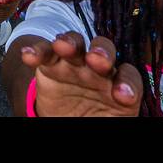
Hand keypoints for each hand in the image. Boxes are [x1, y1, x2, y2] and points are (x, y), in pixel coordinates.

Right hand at [19, 32, 142, 116]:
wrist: (70, 119)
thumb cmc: (98, 118)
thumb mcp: (113, 121)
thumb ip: (121, 116)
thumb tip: (133, 111)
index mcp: (119, 84)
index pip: (129, 76)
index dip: (128, 82)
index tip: (124, 95)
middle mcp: (98, 69)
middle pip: (104, 51)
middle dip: (102, 52)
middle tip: (99, 60)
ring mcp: (74, 64)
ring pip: (75, 44)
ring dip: (70, 42)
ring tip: (63, 47)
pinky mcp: (50, 65)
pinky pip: (44, 54)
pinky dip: (37, 50)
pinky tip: (29, 55)